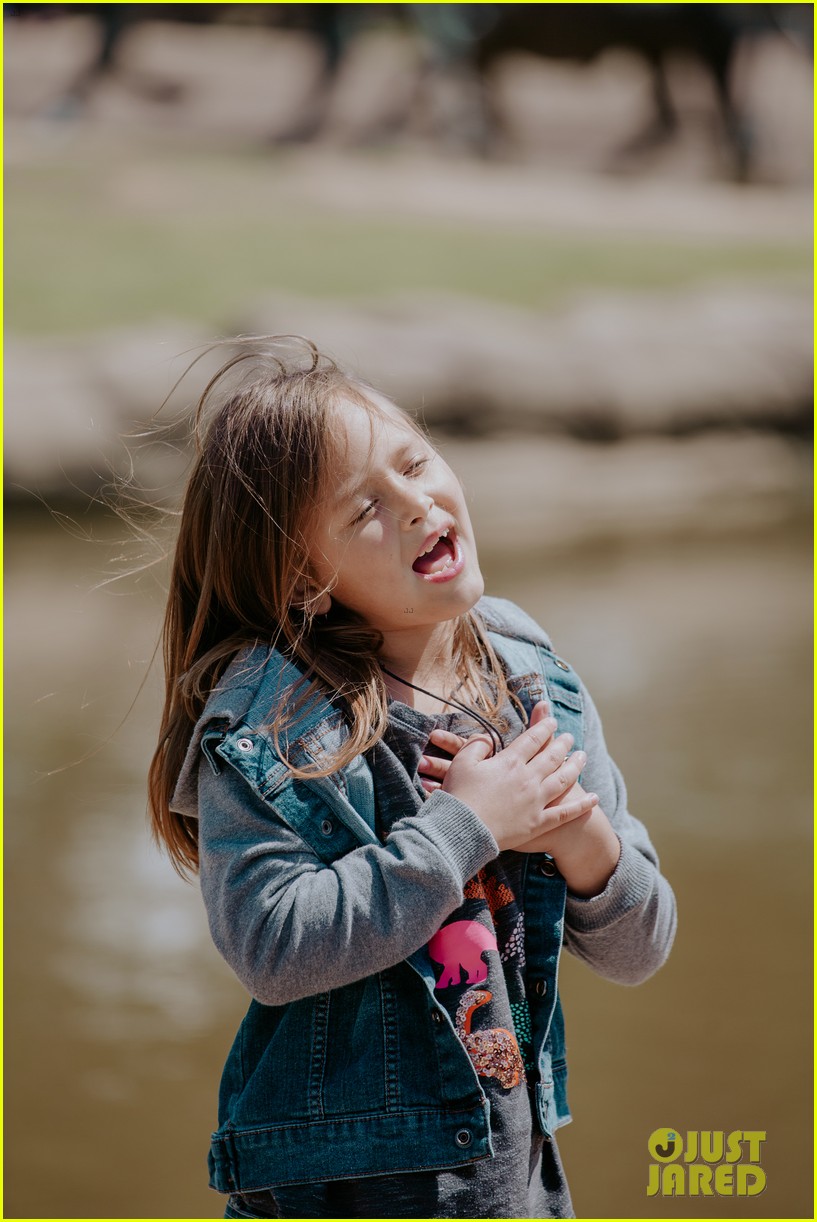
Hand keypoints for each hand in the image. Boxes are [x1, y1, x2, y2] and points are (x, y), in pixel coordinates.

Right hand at [430, 701, 598, 852]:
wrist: (462, 829)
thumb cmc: (459, 795)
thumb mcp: (461, 762)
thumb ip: (477, 745)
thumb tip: (486, 736)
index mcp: (510, 762)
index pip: (533, 739)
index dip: (544, 728)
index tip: (553, 722)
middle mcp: (528, 778)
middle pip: (552, 757)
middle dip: (563, 744)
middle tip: (569, 737)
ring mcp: (536, 801)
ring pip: (563, 780)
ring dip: (575, 766)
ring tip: (583, 756)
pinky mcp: (538, 823)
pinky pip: (565, 813)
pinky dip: (581, 806)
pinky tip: (594, 798)